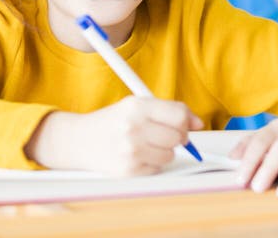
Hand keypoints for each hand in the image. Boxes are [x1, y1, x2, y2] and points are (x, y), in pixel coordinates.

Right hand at [26, 96, 203, 175]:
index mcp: (135, 106)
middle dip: (174, 137)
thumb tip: (198, 123)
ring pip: (170, 155)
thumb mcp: (135, 106)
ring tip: (143, 145)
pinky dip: (151, 164)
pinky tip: (135, 156)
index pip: (179, 115)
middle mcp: (132, 128)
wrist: (79, 140)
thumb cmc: (111, 122)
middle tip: (158, 134)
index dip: (185, 121)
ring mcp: (130, 151)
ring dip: (162, 152)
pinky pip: (157, 169)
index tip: (181, 124)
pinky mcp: (129, 171)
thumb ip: (168, 110)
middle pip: (178, 137)